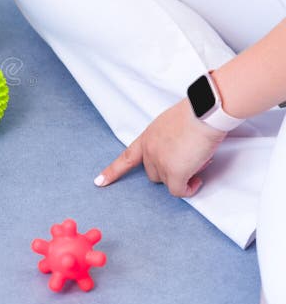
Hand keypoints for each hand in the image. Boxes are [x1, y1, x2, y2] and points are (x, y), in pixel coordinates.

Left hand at [94, 99, 226, 196]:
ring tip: (197, 162)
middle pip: (152, 173)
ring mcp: (160, 162)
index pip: (126, 157)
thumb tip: (178, 150)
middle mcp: (149, 150)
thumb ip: (167, 140)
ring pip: (167, 182)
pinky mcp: (175, 173)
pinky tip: (196, 181)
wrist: (204, 112)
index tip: (99, 182)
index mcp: (147, 137)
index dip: (113, 171)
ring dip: (181, 177)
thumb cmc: (195, 114)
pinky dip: (189, 189)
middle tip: (188, 160)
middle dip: (169, 170)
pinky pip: (179, 191)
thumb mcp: (171, 125)